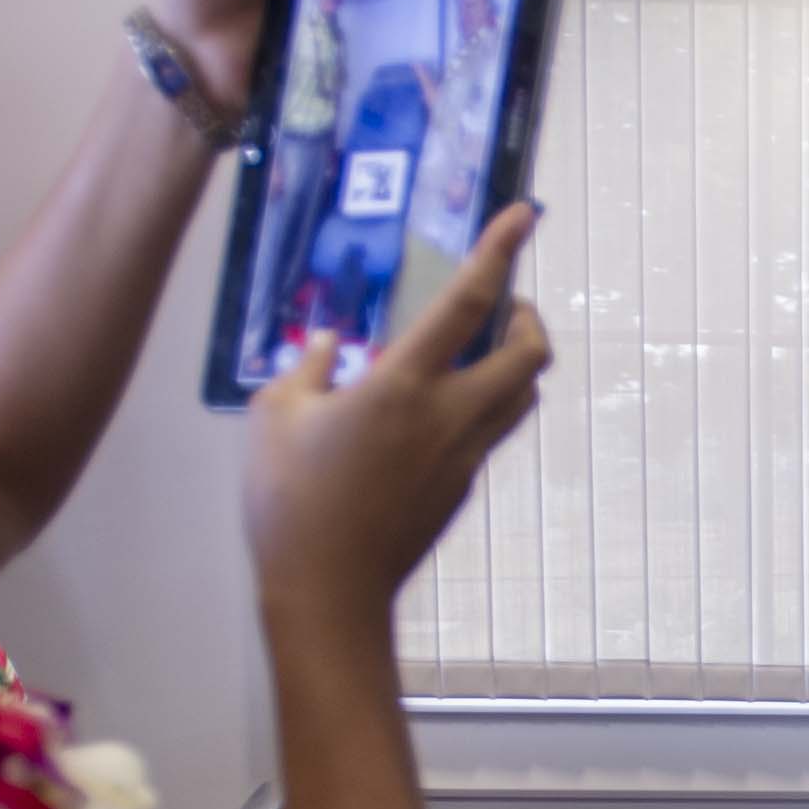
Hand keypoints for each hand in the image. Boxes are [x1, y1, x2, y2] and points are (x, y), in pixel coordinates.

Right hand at [244, 203, 547, 617]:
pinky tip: (435, 410)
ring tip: (476, 350)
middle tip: (499, 304)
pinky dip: (483, 404)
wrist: (327, 594)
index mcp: (405, 385)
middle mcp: (451, 416)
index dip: (502, 250)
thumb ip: (307, 367)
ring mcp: (464, 456)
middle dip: (527, 315)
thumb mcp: (276, 417)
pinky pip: (491, 432)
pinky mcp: (461, 488)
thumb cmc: (290, 503)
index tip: (523, 214)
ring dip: (515, 361)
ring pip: (523, 395)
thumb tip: (330, 342)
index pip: (471, 301)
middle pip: (531, 352)